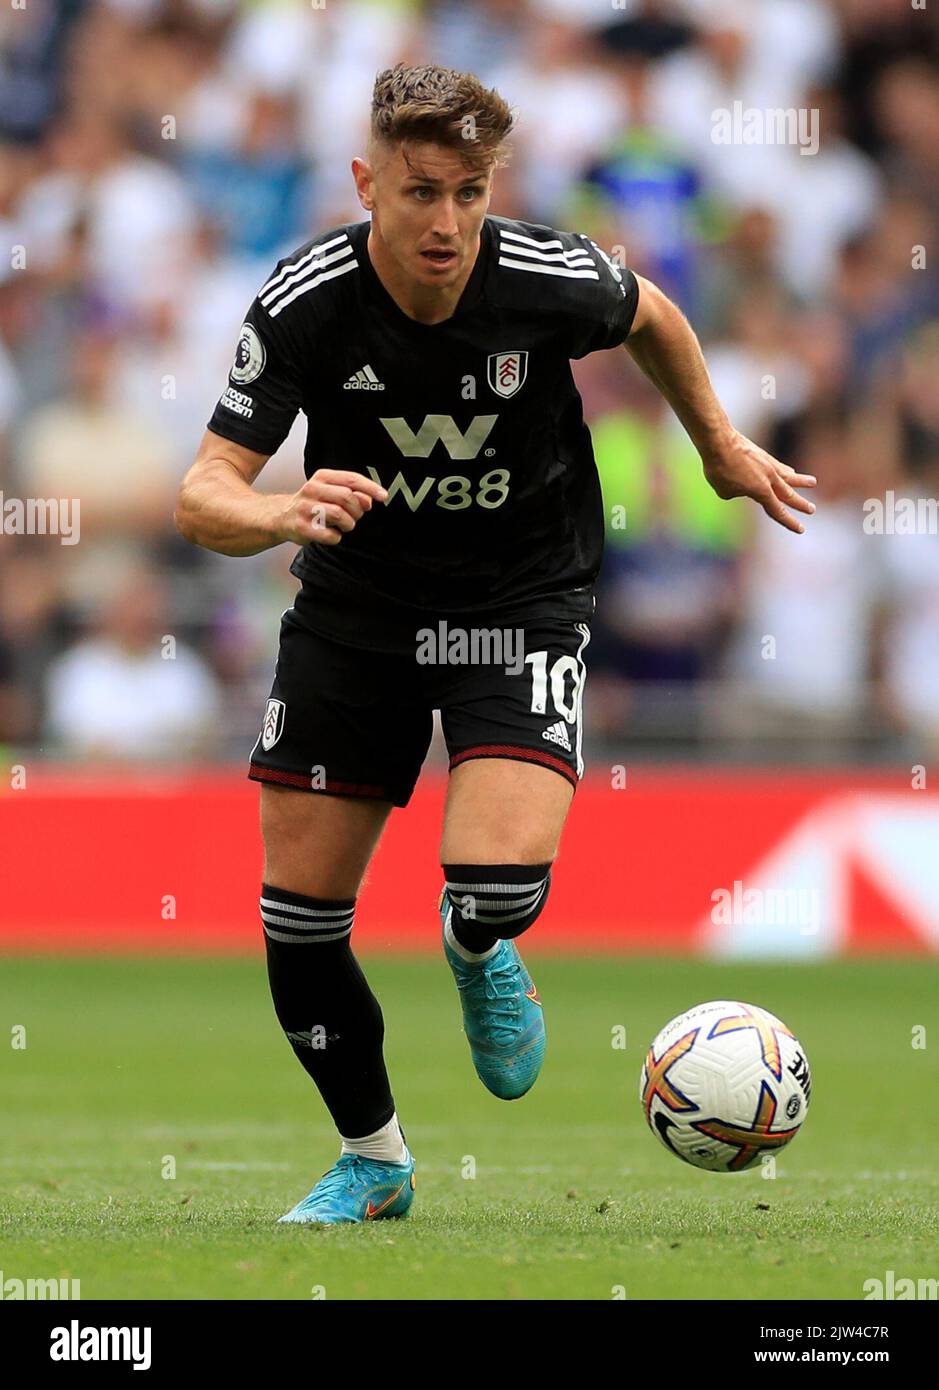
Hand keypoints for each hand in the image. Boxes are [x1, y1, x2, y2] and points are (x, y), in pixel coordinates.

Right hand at [277, 469, 387, 545]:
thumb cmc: (311, 504)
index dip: (370, 488)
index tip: (383, 496)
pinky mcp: (302, 527)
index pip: (351, 479)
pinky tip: (331, 533)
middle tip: (354, 516)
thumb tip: (370, 500)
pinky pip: (331, 535)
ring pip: (340, 515)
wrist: (282, 517)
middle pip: (347, 497)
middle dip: (357, 510)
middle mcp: (311, 489)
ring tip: (343, 525)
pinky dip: (336, 537)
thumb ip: (352, 493)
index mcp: (322, 477)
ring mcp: (305, 508)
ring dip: (348, 524)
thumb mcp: (331, 492)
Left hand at [701, 429, 816, 533]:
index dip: (789, 522)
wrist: (719, 441)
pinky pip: (778, 466)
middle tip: (812, 510)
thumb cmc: (719, 468)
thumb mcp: (724, 490)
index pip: (778, 511)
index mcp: (761, 491)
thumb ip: (736, 492)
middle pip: (788, 495)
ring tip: (813, 482)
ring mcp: (768, 465)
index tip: (801, 529)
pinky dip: (786, 471)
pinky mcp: (763, 455)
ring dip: (801, 481)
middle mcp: (769, 478)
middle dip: (800, 504)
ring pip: (788, 477)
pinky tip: (790, 471)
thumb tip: (741, 486)